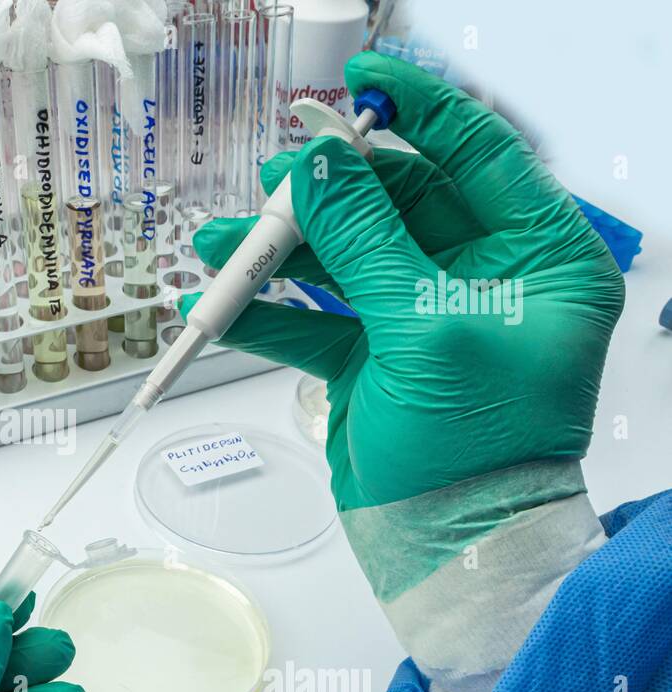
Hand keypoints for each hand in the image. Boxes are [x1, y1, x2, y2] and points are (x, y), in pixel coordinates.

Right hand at [183, 51, 623, 511]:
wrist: (449, 547)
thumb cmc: (475, 445)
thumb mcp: (426, 325)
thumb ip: (365, 238)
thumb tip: (316, 164)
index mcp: (536, 257)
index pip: (478, 152)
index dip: (416, 111)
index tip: (358, 81)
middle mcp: (484, 278)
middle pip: (394, 204)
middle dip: (324, 192)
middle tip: (271, 180)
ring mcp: (422, 318)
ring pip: (344, 259)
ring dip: (280, 253)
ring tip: (219, 247)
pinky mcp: (374, 359)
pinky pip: (314, 320)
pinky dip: (267, 315)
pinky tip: (220, 308)